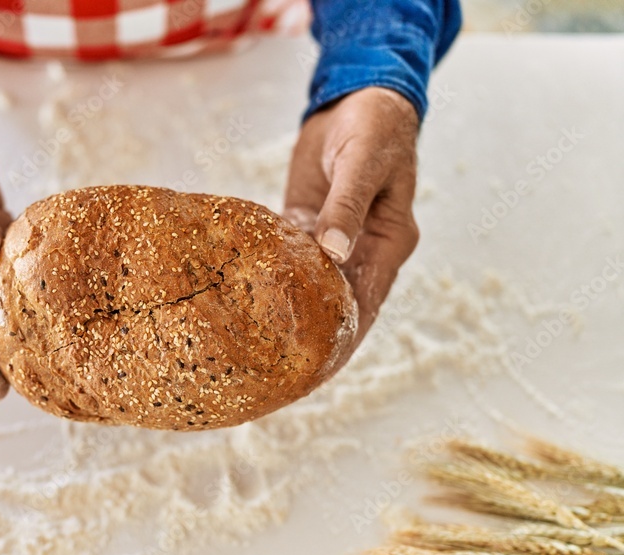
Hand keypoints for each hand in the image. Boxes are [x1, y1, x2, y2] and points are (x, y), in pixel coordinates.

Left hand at [283, 87, 419, 353]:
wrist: (358, 97)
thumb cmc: (374, 128)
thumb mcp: (363, 165)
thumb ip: (346, 209)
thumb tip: (334, 255)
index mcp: (388, 243)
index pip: (366, 304)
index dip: (345, 339)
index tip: (320, 370)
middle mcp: (362, 250)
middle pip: (338, 307)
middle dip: (314, 340)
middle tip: (279, 376)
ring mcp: (334, 241)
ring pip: (311, 288)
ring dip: (289, 314)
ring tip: (259, 352)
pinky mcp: (307, 225)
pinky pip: (290, 260)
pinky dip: (272, 278)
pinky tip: (246, 300)